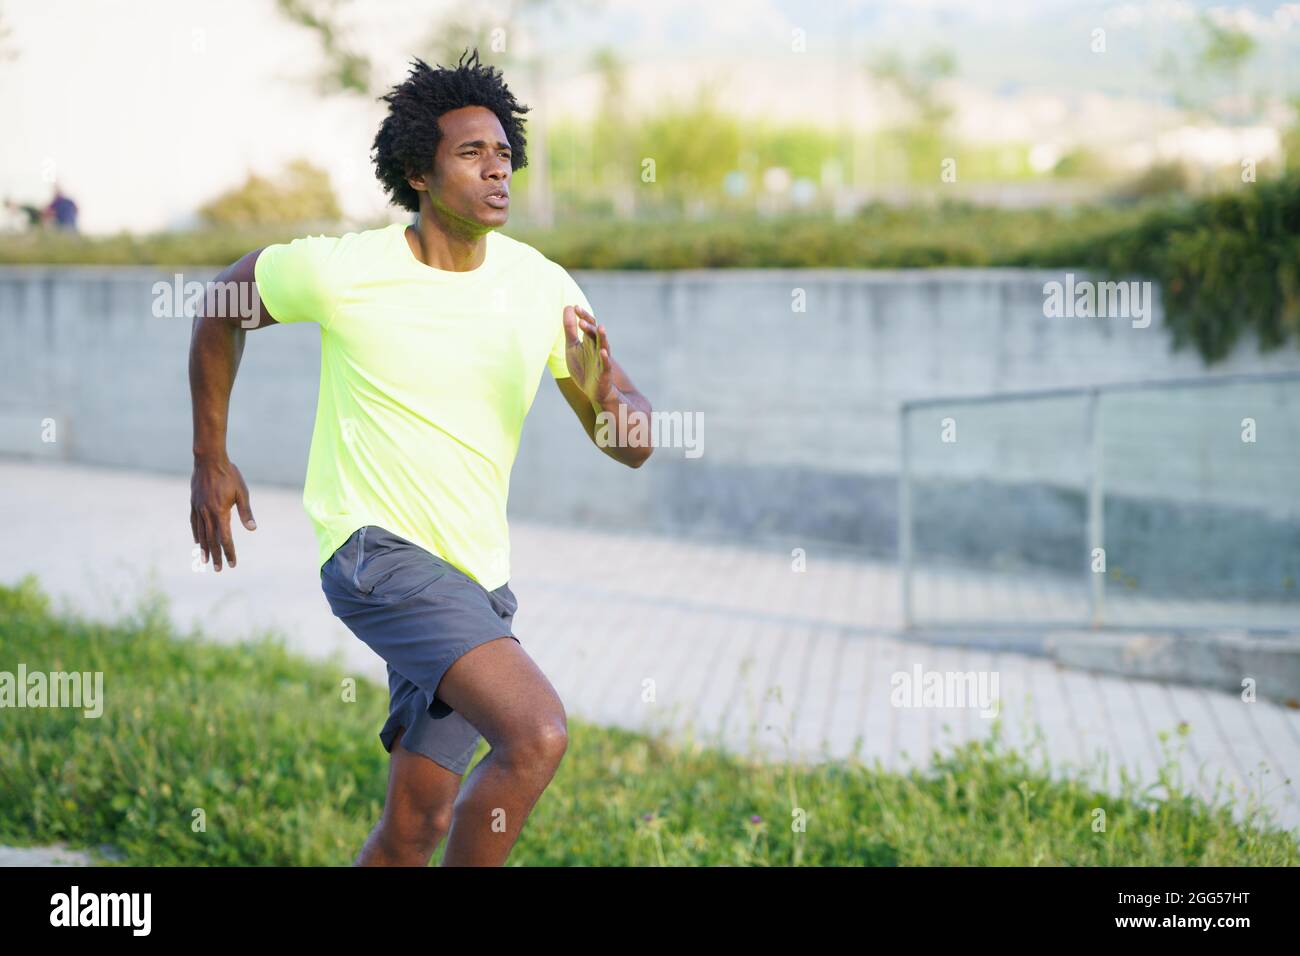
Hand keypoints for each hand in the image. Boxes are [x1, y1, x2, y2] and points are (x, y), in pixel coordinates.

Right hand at [190, 456, 256, 571]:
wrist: (209, 460)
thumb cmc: (229, 475)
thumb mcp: (242, 493)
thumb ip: (246, 512)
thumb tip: (252, 529)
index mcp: (221, 512)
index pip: (225, 538)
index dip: (229, 552)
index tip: (232, 564)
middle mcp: (207, 514)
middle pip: (212, 540)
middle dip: (216, 556)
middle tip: (218, 569)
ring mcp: (198, 509)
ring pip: (201, 534)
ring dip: (204, 549)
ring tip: (205, 561)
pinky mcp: (194, 503)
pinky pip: (194, 523)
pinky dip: (196, 534)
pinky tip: (198, 542)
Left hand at [563, 304, 617, 406]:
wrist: (593, 390)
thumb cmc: (582, 367)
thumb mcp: (572, 347)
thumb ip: (570, 329)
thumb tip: (568, 307)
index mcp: (589, 341)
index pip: (588, 325)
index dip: (583, 316)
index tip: (575, 307)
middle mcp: (597, 347)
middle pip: (596, 334)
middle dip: (589, 326)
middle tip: (581, 320)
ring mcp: (602, 359)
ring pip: (604, 346)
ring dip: (602, 337)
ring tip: (600, 328)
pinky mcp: (605, 372)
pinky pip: (606, 364)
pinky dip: (605, 358)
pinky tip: (602, 352)